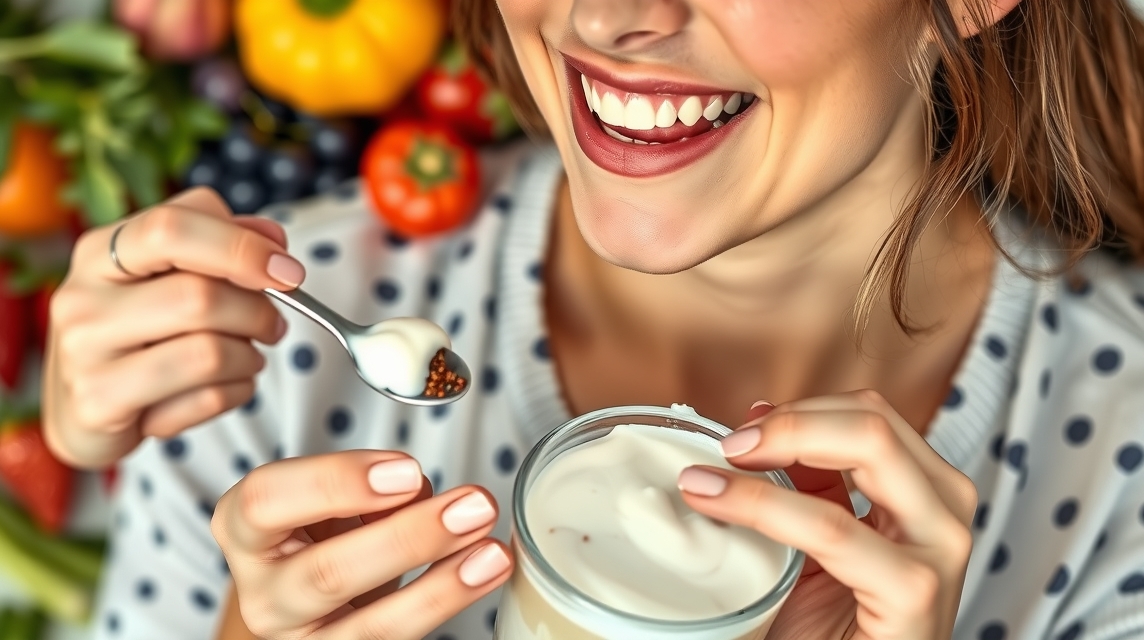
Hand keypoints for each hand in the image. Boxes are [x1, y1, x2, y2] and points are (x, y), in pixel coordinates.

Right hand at [42, 188, 303, 468]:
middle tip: (272, 325)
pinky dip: (236, 392)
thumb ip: (222, 244)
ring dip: (250, 357)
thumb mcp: (168, 277)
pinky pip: (205, 398)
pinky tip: (224, 388)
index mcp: (102, 251)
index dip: (241, 247)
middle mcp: (84, 298)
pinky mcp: (100, 406)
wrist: (81, 409)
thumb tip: (274, 239)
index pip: (173, 227)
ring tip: (247, 358)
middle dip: (258, 312)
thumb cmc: (138, 334)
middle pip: (201, 295)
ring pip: (209, 351)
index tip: (288, 272)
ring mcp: (86, 355)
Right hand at [212, 450, 512, 639]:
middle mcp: (263, 593)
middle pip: (326, 573)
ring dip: (442, 586)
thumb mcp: (327, 500)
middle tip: (472, 506)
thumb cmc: (319, 537)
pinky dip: (446, 604)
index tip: (406, 471)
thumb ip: (368, 489)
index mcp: (245, 529)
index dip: (338, 482)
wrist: (303, 608)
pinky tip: (483, 575)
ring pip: (370, 627)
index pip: (268, 499)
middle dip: (410, 537)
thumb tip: (422, 492)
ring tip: (492, 552)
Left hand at [679, 391, 976, 639]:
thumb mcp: (823, 543)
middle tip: (730, 448)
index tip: (742, 433)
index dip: (799, 410)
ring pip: (867, 447)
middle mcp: (946, 512)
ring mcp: (940, 550)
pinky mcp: (915, 591)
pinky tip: (719, 502)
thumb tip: (761, 417)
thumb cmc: (838, 630)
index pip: (869, 414)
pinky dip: (765, 504)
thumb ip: (809, 482)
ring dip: (778, 446)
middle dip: (790, 421)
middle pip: (872, 419)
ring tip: (712, 474)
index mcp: (927, 493)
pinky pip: (830, 526)